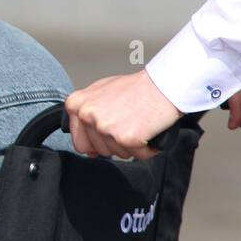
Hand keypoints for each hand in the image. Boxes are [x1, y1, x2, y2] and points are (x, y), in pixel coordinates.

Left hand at [63, 69, 181, 159]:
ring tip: (138, 123)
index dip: (97, 141)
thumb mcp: (101, 93)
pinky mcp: (126, 138)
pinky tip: (148, 130)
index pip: (79, 141)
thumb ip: (87, 115)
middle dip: (114, 143)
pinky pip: (137, 155)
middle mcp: (87, 115)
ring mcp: (105, 127)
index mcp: (77, 104)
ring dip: (131, 145)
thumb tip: (86, 145)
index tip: (110, 131)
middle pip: (98, 150)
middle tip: (127, 123)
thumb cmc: (136, 88)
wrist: (163, 84)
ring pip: (117, 154)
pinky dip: (146, 148)